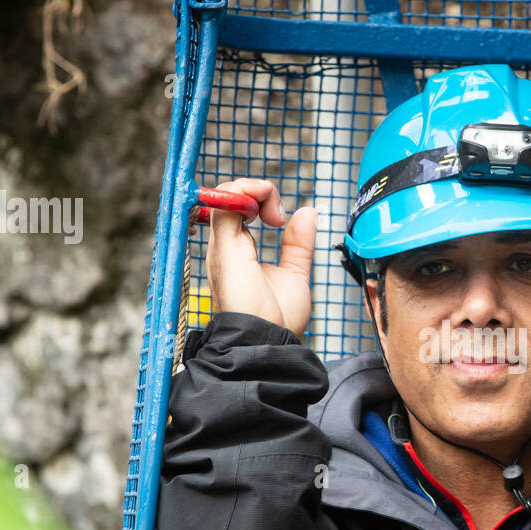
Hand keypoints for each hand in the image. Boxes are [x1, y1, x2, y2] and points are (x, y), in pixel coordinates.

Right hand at [204, 178, 317, 336]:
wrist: (269, 341)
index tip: (283, 219)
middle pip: (231, 197)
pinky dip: (244, 190)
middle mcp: (226, 246)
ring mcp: (222, 245)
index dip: (261, 200)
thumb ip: (298, 244)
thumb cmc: (277, 319)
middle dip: (260, 192)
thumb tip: (308, 212)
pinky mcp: (223, 246)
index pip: (240, 209)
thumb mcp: (295, 273)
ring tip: (275, 211)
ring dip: (254, 188)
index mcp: (239, 251)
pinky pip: (223, 203)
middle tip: (280, 216)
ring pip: (224, 194)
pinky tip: (263, 201)